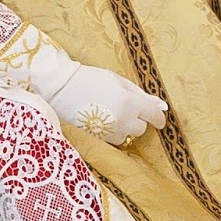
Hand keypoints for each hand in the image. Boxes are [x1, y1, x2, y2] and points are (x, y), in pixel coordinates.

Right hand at [44, 63, 167, 146]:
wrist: (61, 90)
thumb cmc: (91, 80)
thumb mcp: (119, 81)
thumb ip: (140, 94)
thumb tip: (160, 105)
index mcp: (130, 102)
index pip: (153, 115)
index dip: (159, 118)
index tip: (160, 119)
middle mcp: (123, 121)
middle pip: (141, 128)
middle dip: (138, 120)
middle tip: (126, 108)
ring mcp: (110, 133)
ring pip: (127, 136)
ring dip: (125, 127)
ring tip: (111, 113)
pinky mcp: (98, 140)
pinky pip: (114, 140)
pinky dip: (113, 132)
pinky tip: (103, 121)